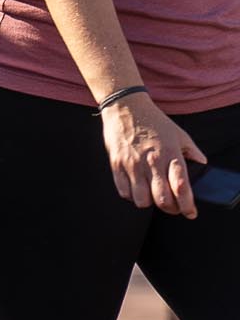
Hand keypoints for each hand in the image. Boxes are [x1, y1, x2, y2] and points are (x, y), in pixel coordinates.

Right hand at [103, 93, 202, 216]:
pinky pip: (123, 191)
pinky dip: (131, 196)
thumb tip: (202, 164)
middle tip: (174, 207)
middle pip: (162, 199)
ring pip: (142, 200)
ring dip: (149, 203)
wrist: (126, 107)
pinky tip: (137, 189)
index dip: (187, 205)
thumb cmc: (154, 121)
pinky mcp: (116, 165)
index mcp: (170, 154)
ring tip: (153, 196)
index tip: (190, 212)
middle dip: (171, 209)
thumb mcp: (179, 134)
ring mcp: (132, 164)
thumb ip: (192, 151)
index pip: (181, 187)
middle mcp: (152, 162)